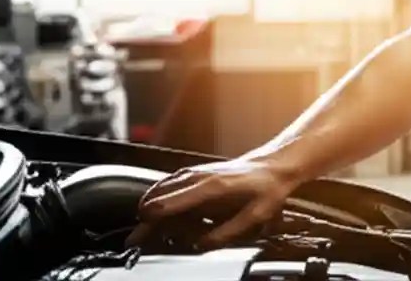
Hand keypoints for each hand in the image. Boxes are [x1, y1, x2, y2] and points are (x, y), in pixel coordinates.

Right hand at [124, 155, 301, 251]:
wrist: (273, 165)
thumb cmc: (266, 188)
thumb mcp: (255, 216)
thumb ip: (227, 233)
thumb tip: (202, 246)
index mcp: (211, 187)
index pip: (169, 201)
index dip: (152, 218)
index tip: (141, 234)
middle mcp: (198, 176)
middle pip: (158, 196)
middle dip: (144, 219)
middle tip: (136, 241)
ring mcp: (196, 172)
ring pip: (160, 188)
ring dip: (150, 208)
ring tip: (144, 230)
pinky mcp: (196, 173)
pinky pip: (169, 184)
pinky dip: (159, 198)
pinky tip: (159, 210)